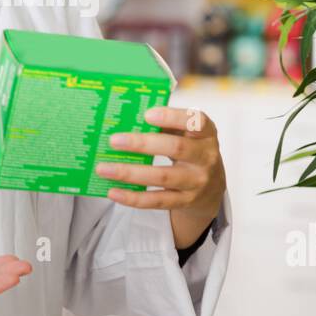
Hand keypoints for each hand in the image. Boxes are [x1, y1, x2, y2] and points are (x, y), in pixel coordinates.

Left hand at [93, 105, 225, 248]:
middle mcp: (206, 157)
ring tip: (103, 168)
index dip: (172, 117)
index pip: (196, 121)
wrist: (212, 184)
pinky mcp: (186, 201)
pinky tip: (113, 191)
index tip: (147, 114)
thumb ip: (167, 122)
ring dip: (130, 173)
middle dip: (143, 144)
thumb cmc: (190, 147)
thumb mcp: (187, 131)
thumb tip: (127, 116)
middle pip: (176, 148)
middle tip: (114, 140)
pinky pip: (157, 201)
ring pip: (162, 177)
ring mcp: (197, 182)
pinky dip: (134, 197)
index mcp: (206, 133)